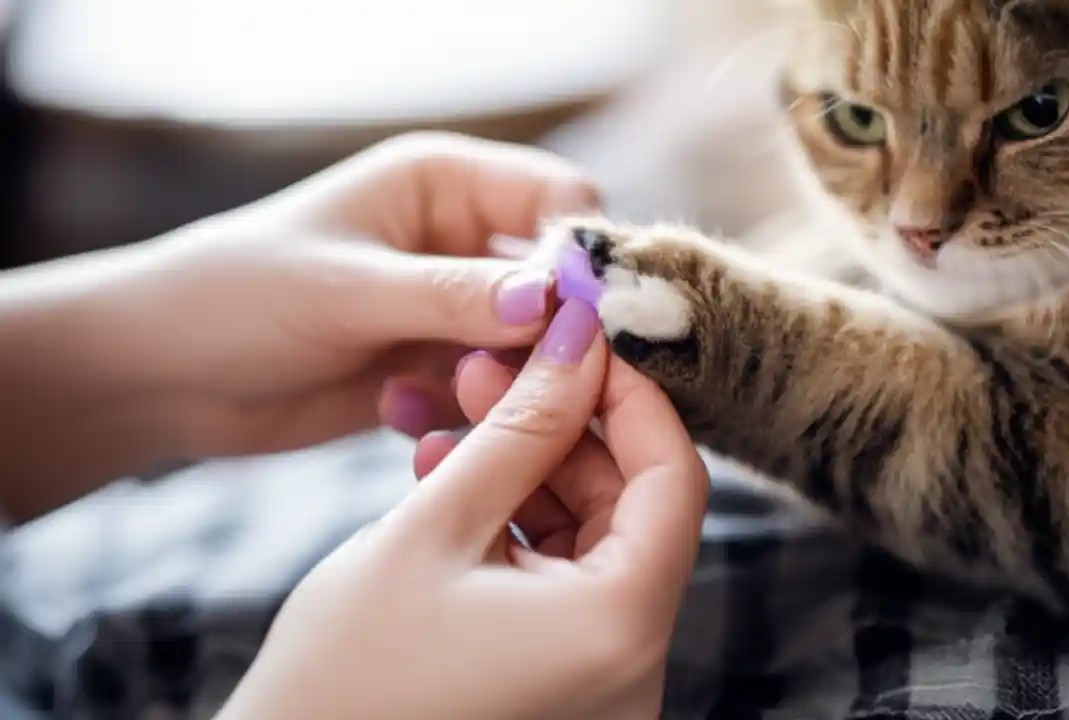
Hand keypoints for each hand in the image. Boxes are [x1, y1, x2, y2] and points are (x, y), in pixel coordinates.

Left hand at [0, 132, 597, 519]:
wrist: (162, 375)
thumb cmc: (236, 297)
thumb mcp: (346, 289)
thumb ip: (454, 296)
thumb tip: (557, 304)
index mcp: (445, 183)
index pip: (560, 200)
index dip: (579, 256)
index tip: (571, 321)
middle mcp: (461, 240)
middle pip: (560, 281)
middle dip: (548, 334)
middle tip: (509, 378)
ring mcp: (453, 309)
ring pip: (534, 347)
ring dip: (503, 381)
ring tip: (436, 396)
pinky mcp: (437, 369)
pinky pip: (494, 392)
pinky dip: (467, 410)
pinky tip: (399, 414)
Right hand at [217, 300, 709, 719]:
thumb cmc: (343, 673)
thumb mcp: (435, 526)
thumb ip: (520, 425)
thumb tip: (578, 339)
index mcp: (618, 628)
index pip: (675, 478)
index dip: (628, 398)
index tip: (575, 343)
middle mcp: (631, 666)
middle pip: (633, 507)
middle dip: (562, 430)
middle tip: (488, 372)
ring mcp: (601, 681)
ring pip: (594, 539)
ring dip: (531, 472)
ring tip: (450, 429)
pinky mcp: (564, 684)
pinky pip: (564, 582)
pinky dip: (518, 527)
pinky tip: (453, 483)